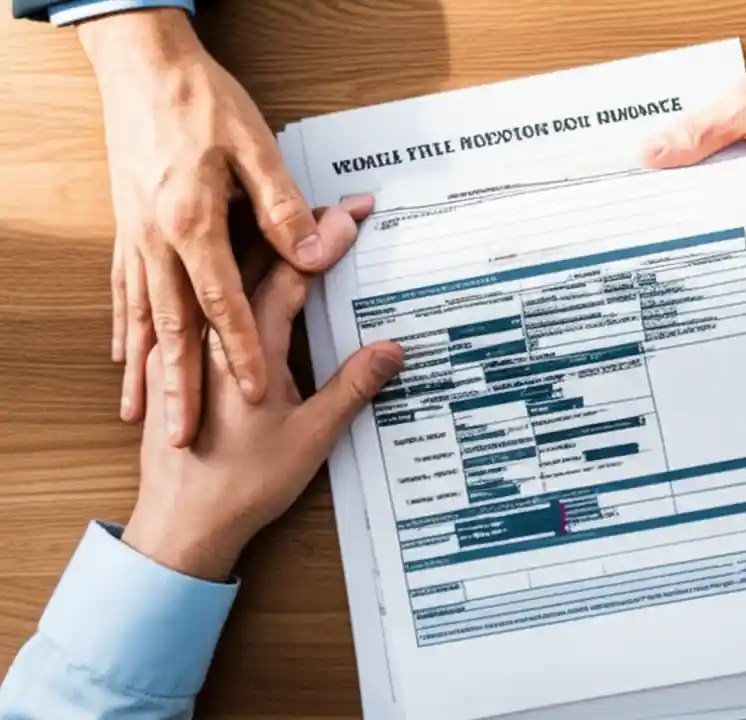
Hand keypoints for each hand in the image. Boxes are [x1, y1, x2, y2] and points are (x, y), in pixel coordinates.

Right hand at [79, 10, 349, 444]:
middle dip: (177, 386)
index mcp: (192, 224)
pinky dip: (124, 325)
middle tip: (179, 437)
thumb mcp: (252, 147)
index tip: (253, 390)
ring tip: (139, 414)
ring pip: (140, 316)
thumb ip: (280, 206)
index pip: (223, 304)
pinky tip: (122, 352)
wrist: (137, 63)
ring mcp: (136, 236)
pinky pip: (123, 289)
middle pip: (172, 328)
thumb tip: (314, 251)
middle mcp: (157, 239)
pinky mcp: (126, 226)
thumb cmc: (197, 100)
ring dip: (142, 369)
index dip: (239, 351)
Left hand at [123, 197, 403, 580]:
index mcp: (244, 344)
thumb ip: (353, 386)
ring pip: (231, 276)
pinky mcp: (188, 360)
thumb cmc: (241, 484)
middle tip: (339, 208)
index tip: (357, 214)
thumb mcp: (312, 436)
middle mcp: (214, 333)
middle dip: (301, 228)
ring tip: (299, 220)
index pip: (292, 272)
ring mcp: (195, 344)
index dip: (326, 238)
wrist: (181, 521)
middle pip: (257, 260)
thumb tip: (392, 348)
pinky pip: (216, 300)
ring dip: (268, 245)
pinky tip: (250, 270)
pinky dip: (241, 275)